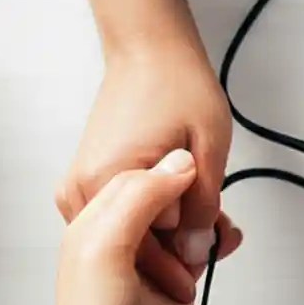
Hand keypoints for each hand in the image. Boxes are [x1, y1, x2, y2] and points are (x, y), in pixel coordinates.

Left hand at [43, 149, 242, 304]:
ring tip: (218, 235)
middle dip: (193, 200)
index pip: (139, 174)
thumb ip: (139, 198)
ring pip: (185, 226)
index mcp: (95, 222)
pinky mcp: (171, 294)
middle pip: (167, 198)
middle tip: (207, 211)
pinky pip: (197, 256)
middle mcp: (119, 243)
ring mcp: (148, 269)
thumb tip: (177, 164)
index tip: (196, 179)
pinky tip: (226, 245)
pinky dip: (214, 247)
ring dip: (207, 224)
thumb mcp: (106, 247)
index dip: (170, 174)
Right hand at [56, 43, 232, 269]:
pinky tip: (183, 201)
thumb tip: (196, 252)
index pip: (150, 250)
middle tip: (223, 229)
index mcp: (106, 181)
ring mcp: (80, 189)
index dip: (190, 252)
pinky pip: (126, 219)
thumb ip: (202, 205)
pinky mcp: (86, 185)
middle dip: (183, 242)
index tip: (217, 247)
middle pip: (138, 248)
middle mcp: (83, 191)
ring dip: (172, 231)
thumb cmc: (176, 86)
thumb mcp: (208, 147)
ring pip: (133, 235)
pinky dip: (156, 217)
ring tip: (207, 209)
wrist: (148, 52)